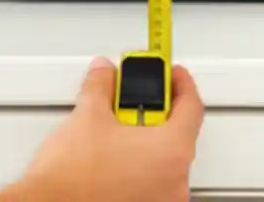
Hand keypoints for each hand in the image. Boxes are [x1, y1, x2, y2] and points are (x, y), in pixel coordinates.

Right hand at [0, 57, 204, 201]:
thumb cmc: (72, 179)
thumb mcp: (87, 117)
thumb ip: (102, 87)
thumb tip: (104, 74)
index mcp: (172, 150)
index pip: (192, 106)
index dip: (180, 83)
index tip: (171, 73)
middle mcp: (176, 180)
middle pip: (178, 135)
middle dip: (158, 113)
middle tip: (138, 98)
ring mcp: (163, 200)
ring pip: (165, 161)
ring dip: (148, 142)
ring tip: (120, 130)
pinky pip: (153, 183)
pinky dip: (140, 167)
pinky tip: (116, 159)